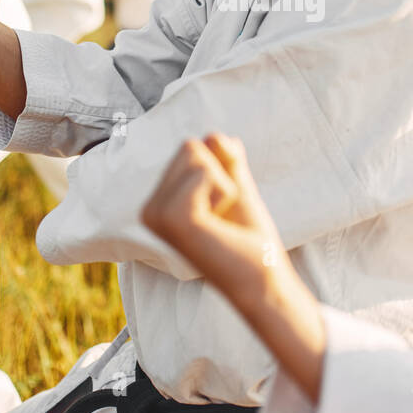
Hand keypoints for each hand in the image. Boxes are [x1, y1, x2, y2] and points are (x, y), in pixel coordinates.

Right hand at [142, 133, 326, 399]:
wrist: (263, 277)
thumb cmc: (249, 239)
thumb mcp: (236, 187)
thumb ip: (225, 159)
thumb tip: (215, 135)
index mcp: (157, 202)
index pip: (191, 146)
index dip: (222, 172)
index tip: (223, 209)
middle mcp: (148, 208)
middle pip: (190, 145)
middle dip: (221, 174)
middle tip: (224, 215)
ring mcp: (156, 214)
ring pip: (196, 153)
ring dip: (224, 184)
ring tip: (221, 220)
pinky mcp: (172, 218)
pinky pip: (205, 172)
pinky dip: (224, 191)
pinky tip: (218, 224)